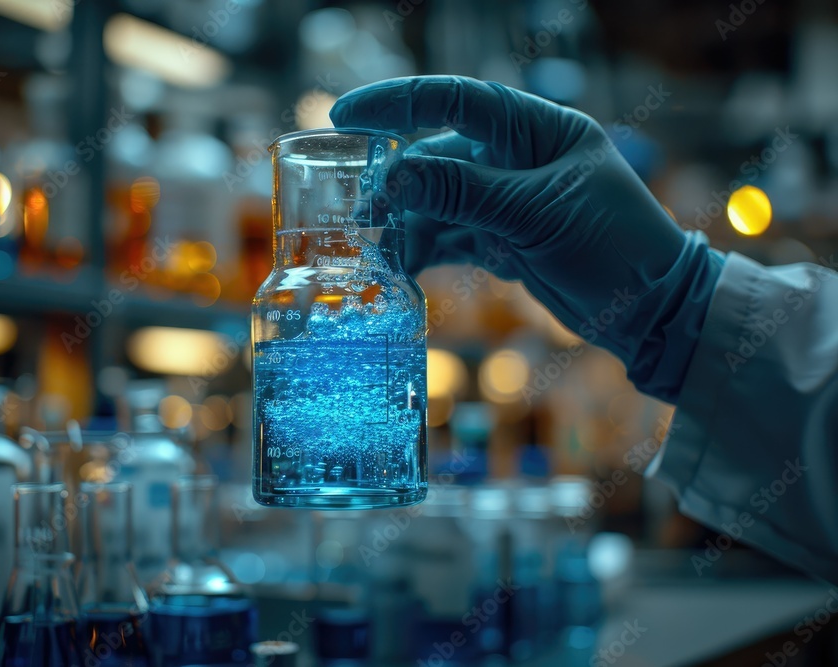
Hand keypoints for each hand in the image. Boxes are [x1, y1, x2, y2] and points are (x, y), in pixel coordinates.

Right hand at [330, 75, 723, 402]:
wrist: (651, 311)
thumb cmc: (614, 247)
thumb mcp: (536, 214)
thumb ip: (465, 193)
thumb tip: (394, 178)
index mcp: (537, 129)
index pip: (459, 100)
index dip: (400, 102)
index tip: (347, 115)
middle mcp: (518, 158)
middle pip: (440, 157)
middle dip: (399, 183)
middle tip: (362, 211)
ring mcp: (509, 200)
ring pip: (440, 202)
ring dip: (408, 224)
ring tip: (379, 250)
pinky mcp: (504, 239)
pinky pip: (452, 236)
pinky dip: (426, 251)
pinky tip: (403, 269)